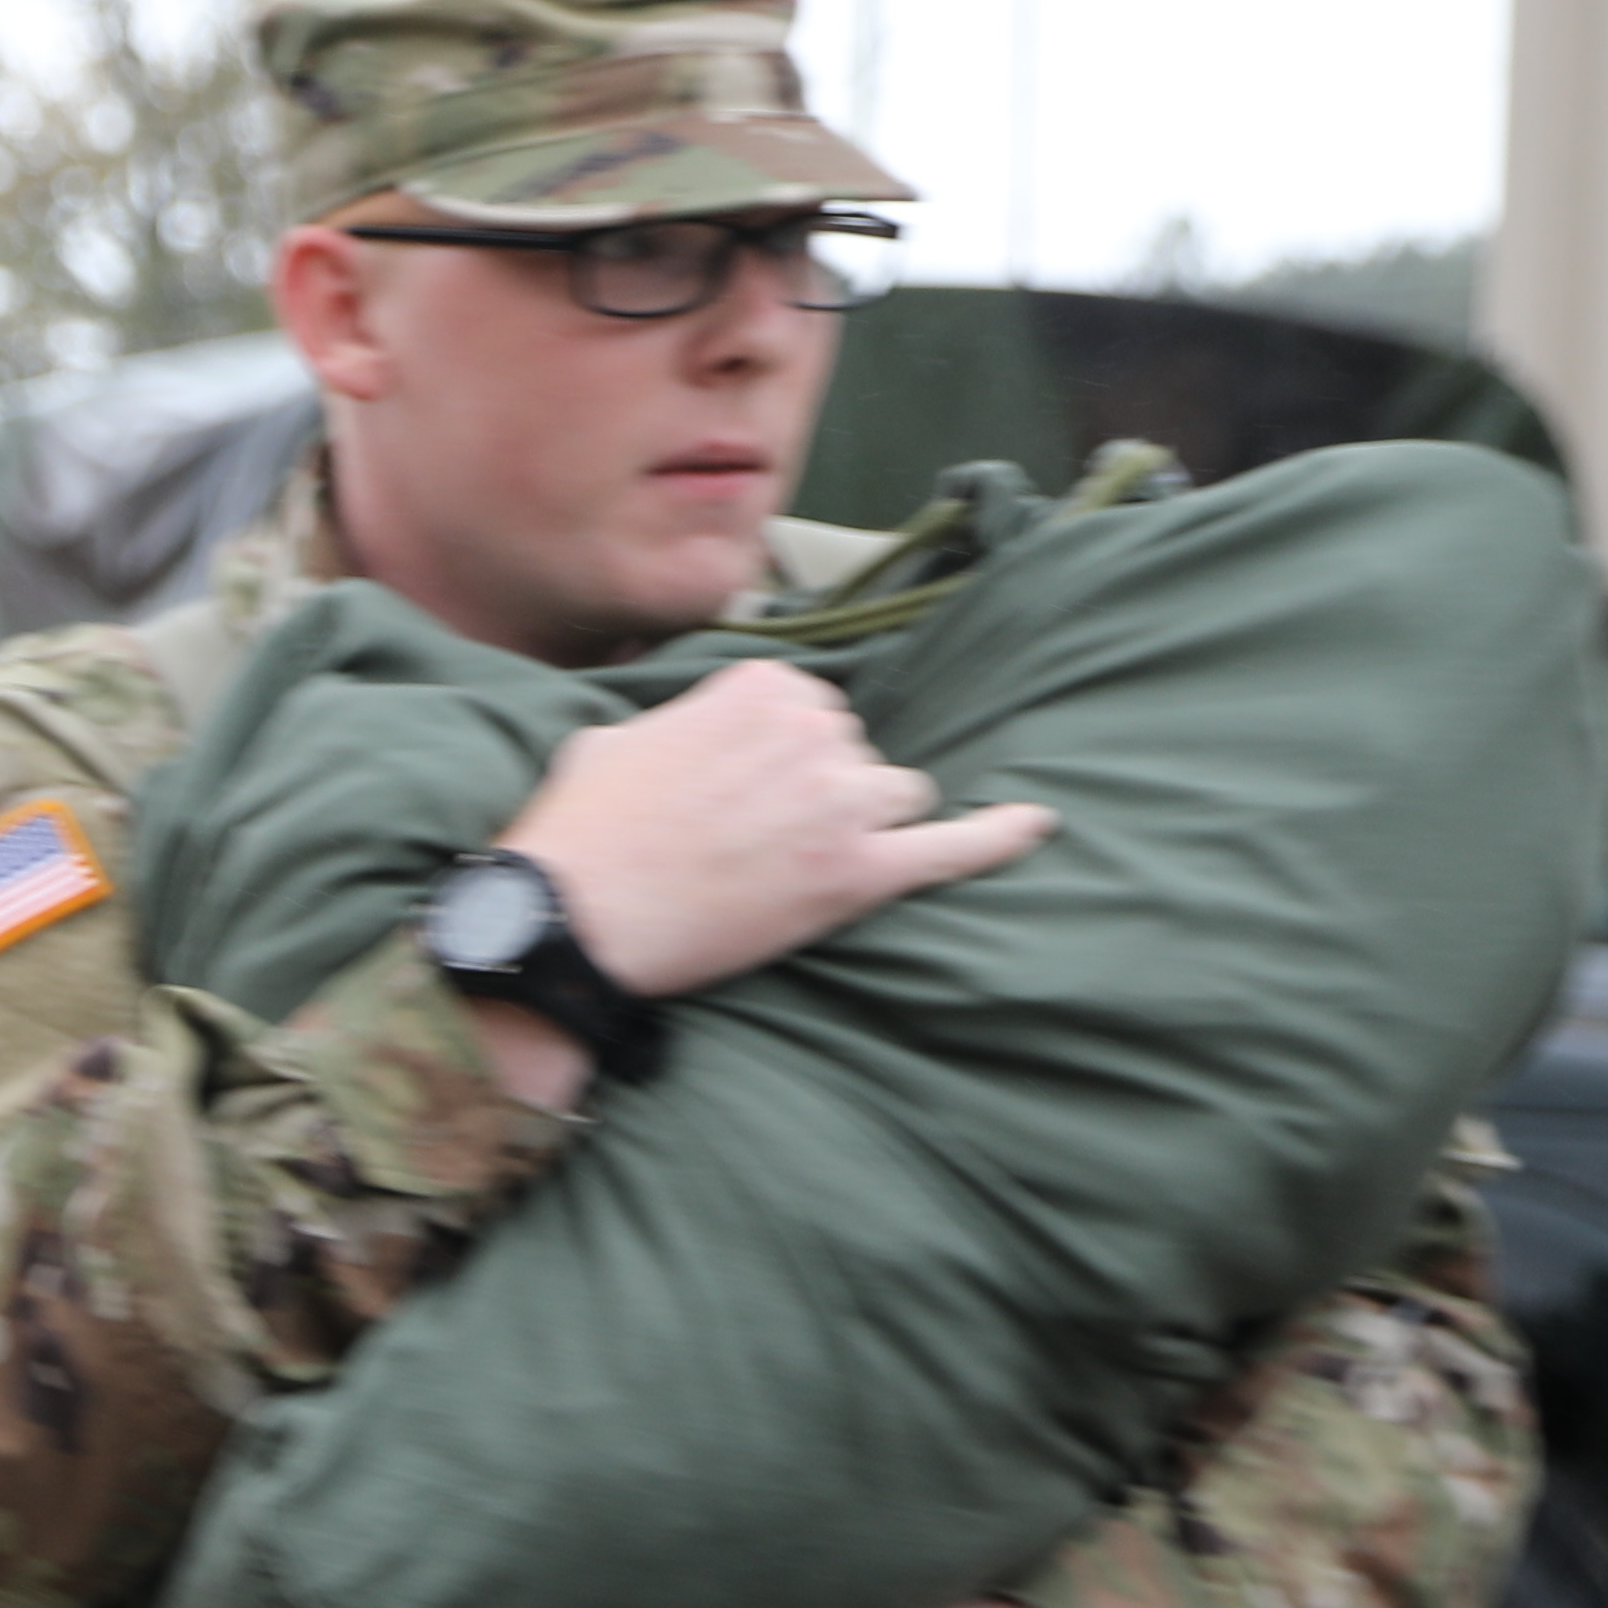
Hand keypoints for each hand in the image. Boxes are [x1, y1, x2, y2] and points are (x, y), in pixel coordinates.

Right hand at [493, 660, 1057, 1004]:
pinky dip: (996, 836)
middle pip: (855, 752)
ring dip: (863, 824)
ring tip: (802, 865)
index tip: (744, 789)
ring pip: (895, 796)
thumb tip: (675, 734)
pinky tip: (1035, 823)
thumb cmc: (581, 833)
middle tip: (754, 841)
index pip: (812, 707)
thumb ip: (671, 721)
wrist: (572, 919)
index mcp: (761, 688)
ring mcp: (840, 803)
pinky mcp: (856, 876)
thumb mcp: (611, 738)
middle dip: (820, 790)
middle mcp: (813, 732)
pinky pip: (949, 849)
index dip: (781, 754)